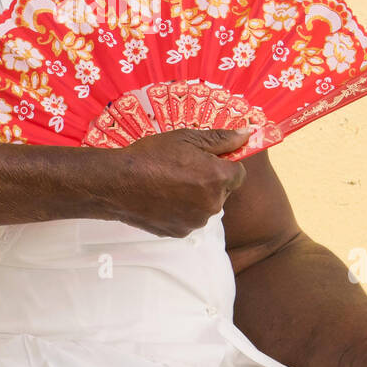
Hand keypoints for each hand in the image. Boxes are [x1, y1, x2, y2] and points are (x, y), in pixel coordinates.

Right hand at [105, 126, 251, 237]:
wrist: (118, 183)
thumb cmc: (152, 155)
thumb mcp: (187, 138)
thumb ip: (222, 138)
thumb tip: (249, 134)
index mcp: (217, 178)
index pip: (239, 173)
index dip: (224, 163)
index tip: (205, 159)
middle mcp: (212, 204)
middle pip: (222, 191)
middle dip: (209, 180)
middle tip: (183, 168)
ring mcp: (196, 221)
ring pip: (205, 206)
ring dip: (195, 197)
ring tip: (169, 183)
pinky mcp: (180, 232)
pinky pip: (189, 219)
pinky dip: (181, 210)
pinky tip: (162, 198)